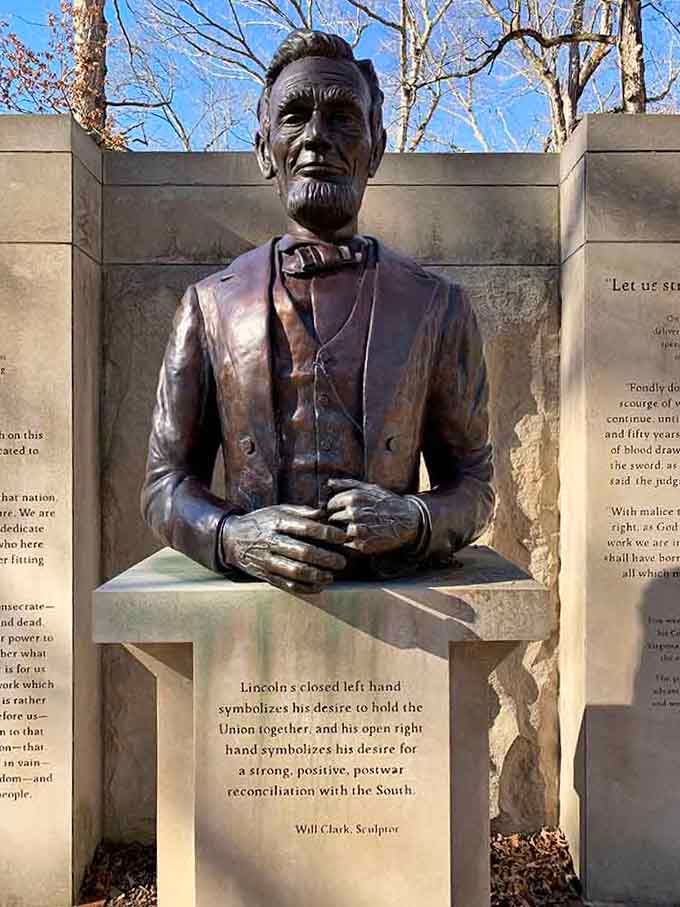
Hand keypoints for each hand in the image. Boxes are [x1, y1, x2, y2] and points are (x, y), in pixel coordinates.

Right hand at [221, 505, 347, 593]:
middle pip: (303, 552)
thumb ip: (301, 512)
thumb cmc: (261, 522)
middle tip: (342, 561)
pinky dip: (305, 588)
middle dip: (326, 558)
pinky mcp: (266, 576)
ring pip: (296, 572)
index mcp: (277, 522)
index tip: (342, 537)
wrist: (232, 539)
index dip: (326, 533)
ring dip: (317, 576)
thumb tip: (324, 513)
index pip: (306, 528)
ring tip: (331, 576)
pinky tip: (319, 586)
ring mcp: (267, 561)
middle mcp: (272, 541)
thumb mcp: (278, 510)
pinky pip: (287, 585)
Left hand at [326, 479, 421, 555]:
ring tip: (355, 530)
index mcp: (352, 498)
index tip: (340, 512)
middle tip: (348, 522)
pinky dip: (349, 543)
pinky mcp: (362, 545)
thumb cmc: (387, 503)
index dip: (333, 509)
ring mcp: (357, 530)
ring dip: (342, 533)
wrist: (407, 521)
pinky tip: (360, 538)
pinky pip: (346, 545)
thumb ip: (347, 484)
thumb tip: (328, 483)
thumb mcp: (369, 488)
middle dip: (337, 521)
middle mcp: (353, 513)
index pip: (329, 505)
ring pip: (338, 533)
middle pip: (332, 520)